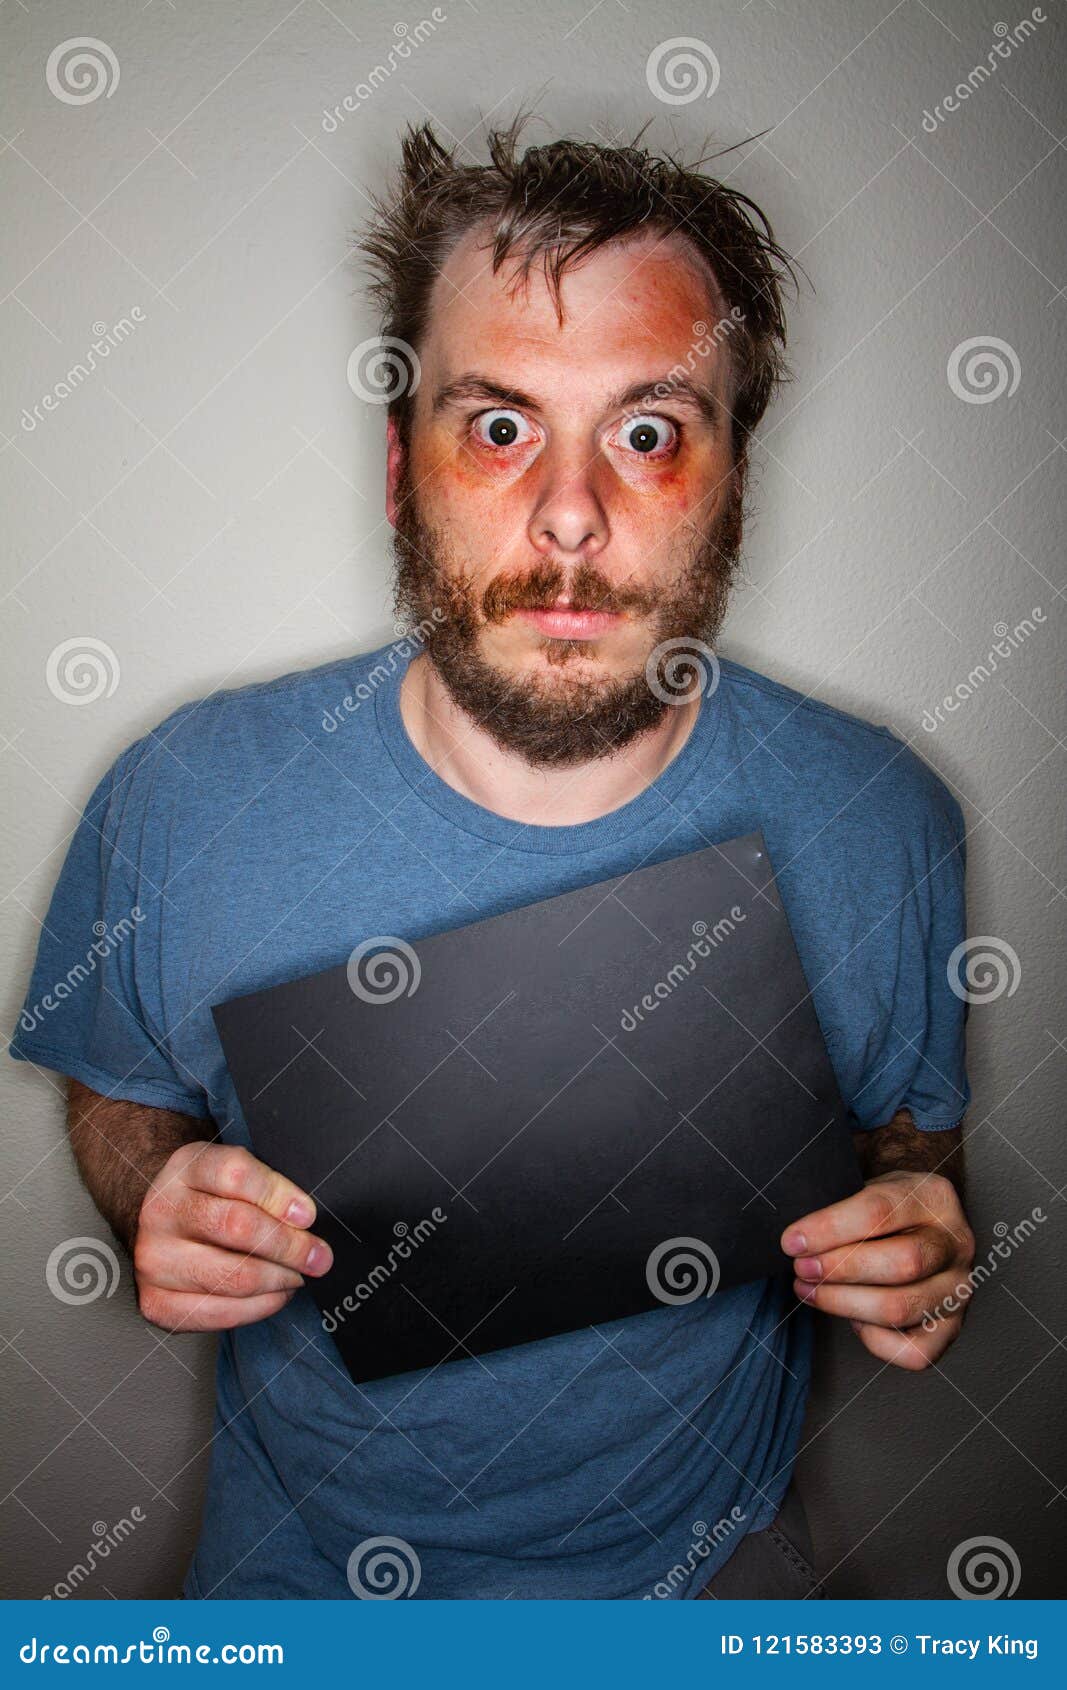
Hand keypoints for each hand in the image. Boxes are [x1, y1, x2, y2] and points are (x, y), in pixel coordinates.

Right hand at [133, 1141, 332, 1332]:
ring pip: (233, 1276)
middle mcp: (161, 1211)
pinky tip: (275, 1294)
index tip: (308, 1216)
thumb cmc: (212, 1196)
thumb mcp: (234, 1172)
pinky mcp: (156, 1303)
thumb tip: (305, 1221)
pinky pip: (219, 1313)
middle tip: (319, 1256)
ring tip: (299, 1275)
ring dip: (279, 1279)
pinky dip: (259, 1307)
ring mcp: (153, 1260)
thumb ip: (267, 1186)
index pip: (235, 1174)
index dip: (278, 1195)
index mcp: (186, 1167)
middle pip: (237, 1227)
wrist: (161, 1222)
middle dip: (289, 1246)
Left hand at [781, 1172, 974, 1370]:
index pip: (879, 1211)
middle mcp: (956, 1243)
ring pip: (902, 1308)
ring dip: (844, 1304)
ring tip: (811, 1291)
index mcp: (934, 1197)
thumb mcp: (867, 1187)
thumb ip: (839, 1205)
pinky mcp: (952, 1327)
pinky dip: (875, 1340)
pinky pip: (913, 1352)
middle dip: (839, 1270)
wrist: (920, 1223)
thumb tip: (798, 1238)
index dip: (830, 1229)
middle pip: (901, 1263)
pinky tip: (854, 1318)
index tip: (792, 1242)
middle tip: (802, 1269)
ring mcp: (958, 1288)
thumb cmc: (885, 1209)